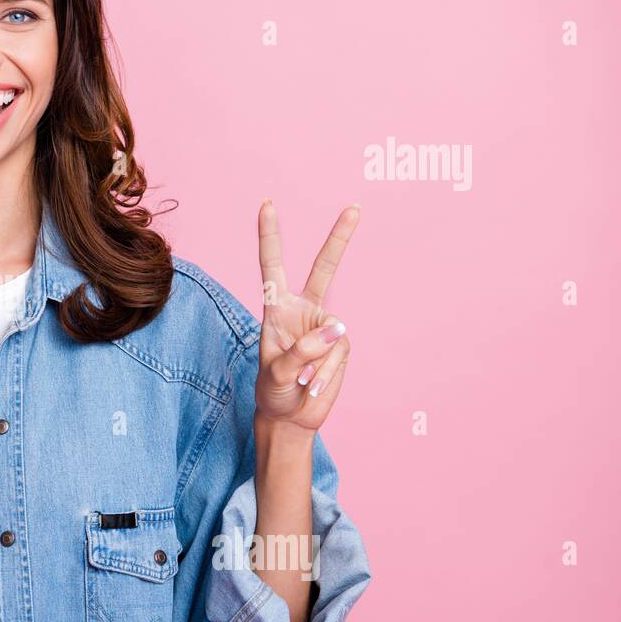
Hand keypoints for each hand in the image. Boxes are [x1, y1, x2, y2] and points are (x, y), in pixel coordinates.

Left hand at [253, 199, 358, 431]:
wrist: (289, 416)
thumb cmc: (272, 391)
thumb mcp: (275, 372)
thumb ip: (302, 350)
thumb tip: (339, 328)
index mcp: (276, 310)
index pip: (272, 267)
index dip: (270, 236)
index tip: (266, 204)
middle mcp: (303, 312)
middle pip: (324, 270)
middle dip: (339, 239)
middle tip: (354, 208)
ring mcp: (325, 328)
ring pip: (331, 336)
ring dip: (314, 365)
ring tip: (298, 382)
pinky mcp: (341, 346)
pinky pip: (338, 355)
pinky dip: (324, 375)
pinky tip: (311, 386)